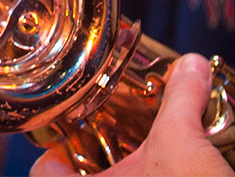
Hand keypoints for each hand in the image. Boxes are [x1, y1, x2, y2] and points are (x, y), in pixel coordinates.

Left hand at [31, 55, 232, 176]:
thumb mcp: (183, 141)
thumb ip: (181, 97)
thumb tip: (189, 68)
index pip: (44, 172)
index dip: (54, 150)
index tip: (73, 133)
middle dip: (97, 158)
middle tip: (113, 138)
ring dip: (129, 172)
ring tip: (145, 154)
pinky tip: (173, 173)